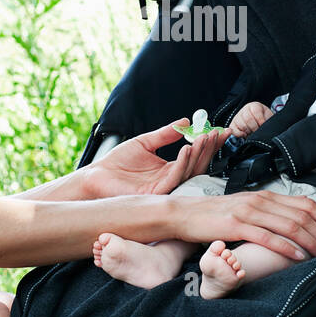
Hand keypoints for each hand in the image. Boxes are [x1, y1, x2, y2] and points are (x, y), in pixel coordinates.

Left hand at [85, 119, 229, 197]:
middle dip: (208, 149)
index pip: (194, 156)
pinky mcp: (155, 194)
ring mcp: (164, 188)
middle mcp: (169, 180)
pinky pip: (173, 178)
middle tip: (216, 134)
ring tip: (204, 138)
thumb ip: (165, 134)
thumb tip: (184, 122)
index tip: (219, 132)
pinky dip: (182, 164)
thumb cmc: (115, 164)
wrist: (96, 177)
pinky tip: (186, 150)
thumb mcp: (145, 142)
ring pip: (188, 172)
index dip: (207, 145)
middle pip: (196, 165)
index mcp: (168, 170)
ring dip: (198, 154)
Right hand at [166, 189, 315, 260]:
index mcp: (266, 196)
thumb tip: (291, 225)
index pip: (305, 203)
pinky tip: (298, 256)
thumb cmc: (216, 215)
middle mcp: (261, 200)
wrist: (185, 214)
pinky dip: (286, 247)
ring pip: (289, 225)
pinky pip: (268, 237)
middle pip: (302, 215)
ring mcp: (249, 212)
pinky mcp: (237, 225)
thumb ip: (267, 214)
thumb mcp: (246, 209)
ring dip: (310, 241)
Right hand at [228, 101, 271, 136]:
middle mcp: (244, 110)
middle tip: (258, 131)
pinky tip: (245, 135)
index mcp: (254, 106)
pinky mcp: (232, 125)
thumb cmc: (264, 119)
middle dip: (255, 128)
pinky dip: (239, 134)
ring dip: (248, 132)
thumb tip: (267, 127)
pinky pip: (233, 130)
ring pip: (241, 125)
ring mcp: (237, 117)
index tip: (263, 126)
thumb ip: (268, 120)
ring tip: (253, 133)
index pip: (256, 112)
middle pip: (248, 119)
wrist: (257, 122)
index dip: (261, 120)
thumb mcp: (268, 117)